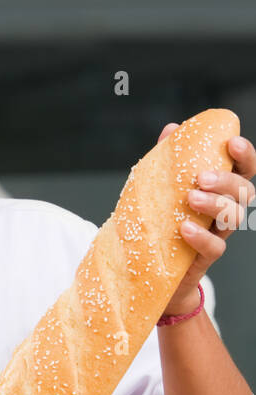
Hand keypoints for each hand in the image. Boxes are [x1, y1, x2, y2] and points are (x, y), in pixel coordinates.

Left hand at [157, 122, 255, 316]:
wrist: (150, 265)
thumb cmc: (161, 218)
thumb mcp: (161, 185)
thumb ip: (169, 159)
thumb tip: (171, 129)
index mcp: (220, 189)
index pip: (244, 169)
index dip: (245, 155)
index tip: (231, 143)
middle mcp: (225, 210)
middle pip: (244, 192)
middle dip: (227, 181)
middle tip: (201, 178)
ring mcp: (218, 234)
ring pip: (235, 218)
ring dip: (216, 205)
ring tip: (191, 199)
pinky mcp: (205, 257)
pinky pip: (215, 247)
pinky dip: (202, 237)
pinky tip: (185, 228)